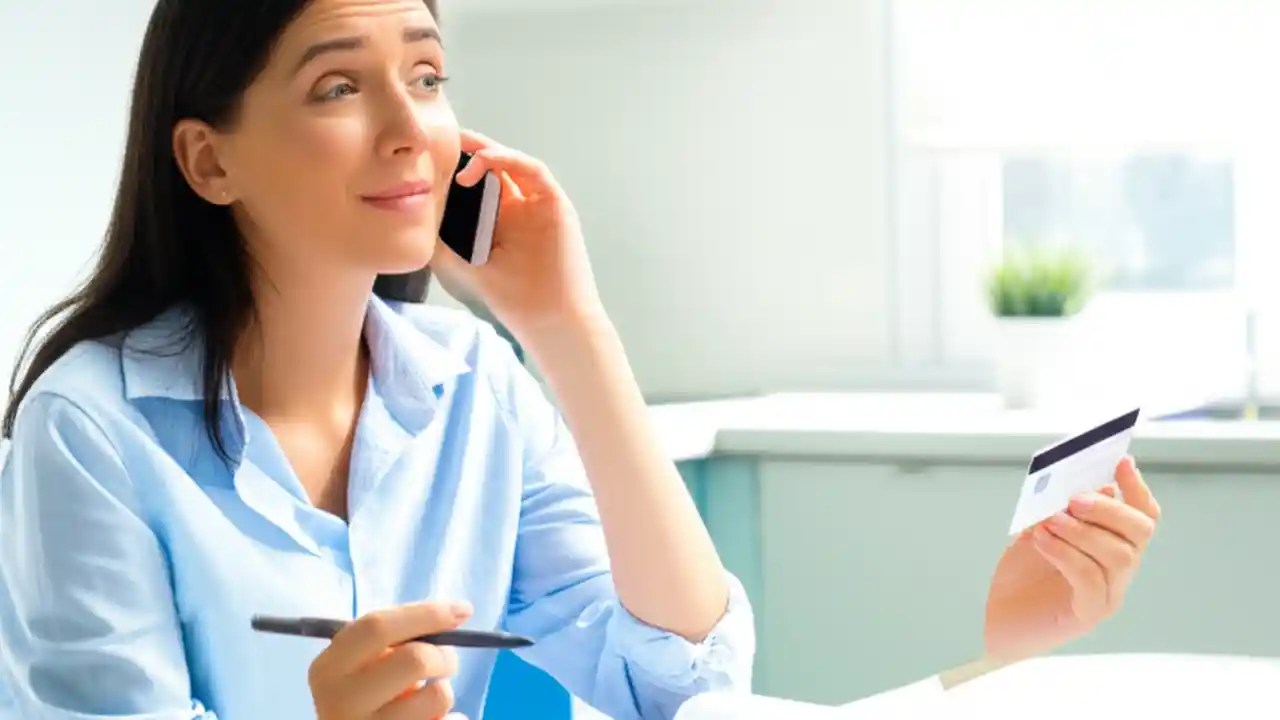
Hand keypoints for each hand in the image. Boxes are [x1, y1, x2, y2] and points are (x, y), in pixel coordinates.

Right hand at [308, 601, 472, 719]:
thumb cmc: (360, 695)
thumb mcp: (360, 665)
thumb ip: (391, 642)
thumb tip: (455, 615)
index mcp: (329, 668)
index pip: (378, 627)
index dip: (425, 614)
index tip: (462, 610)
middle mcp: (341, 701)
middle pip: (415, 659)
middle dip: (443, 655)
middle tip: (446, 662)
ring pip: (437, 696)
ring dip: (444, 692)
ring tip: (429, 697)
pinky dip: (454, 718)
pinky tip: (437, 719)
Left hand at [430, 130, 603, 341]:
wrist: (547, 319)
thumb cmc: (511, 298)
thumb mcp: (463, 264)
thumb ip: (442, 241)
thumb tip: (415, 217)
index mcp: (499, 222)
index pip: (477, 184)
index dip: (455, 167)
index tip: (429, 159)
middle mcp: (520, 209)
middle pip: (494, 167)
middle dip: (468, 149)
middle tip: (442, 139)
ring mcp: (539, 205)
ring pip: (513, 163)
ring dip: (486, 151)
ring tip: (458, 148)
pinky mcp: (556, 204)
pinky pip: (534, 171)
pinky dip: (509, 159)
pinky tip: (482, 161)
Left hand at [984, 456, 1160, 661]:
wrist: (993, 614)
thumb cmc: (1020, 571)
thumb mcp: (1040, 527)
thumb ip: (1061, 507)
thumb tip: (1079, 483)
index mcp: (1113, 542)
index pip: (1142, 514)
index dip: (1136, 487)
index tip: (1121, 461)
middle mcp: (1118, 568)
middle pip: (1140, 531)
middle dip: (1110, 510)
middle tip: (1075, 500)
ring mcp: (1108, 592)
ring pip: (1118, 555)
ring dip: (1082, 532)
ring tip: (1049, 522)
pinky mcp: (1088, 613)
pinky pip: (1090, 580)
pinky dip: (1066, 554)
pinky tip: (1040, 541)